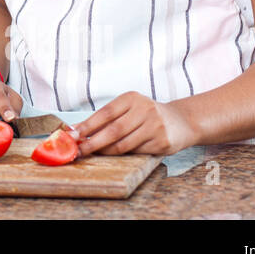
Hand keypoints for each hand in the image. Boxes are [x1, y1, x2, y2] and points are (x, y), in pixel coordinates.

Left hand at [72, 92, 198, 156]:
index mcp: (132, 98)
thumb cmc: (147, 115)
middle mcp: (145, 110)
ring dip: (105, 151)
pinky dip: (123, 155)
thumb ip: (106, 118)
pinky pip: (136, 152)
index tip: (72, 135)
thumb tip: (77, 130)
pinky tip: (116, 154)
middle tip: (78, 151)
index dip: (87, 126)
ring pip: (123, 144)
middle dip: (93, 142)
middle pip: (113, 130)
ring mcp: (155, 126)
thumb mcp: (129, 109)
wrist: (182, 121)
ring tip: (94, 153)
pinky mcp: (163, 142)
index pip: (105, 113)